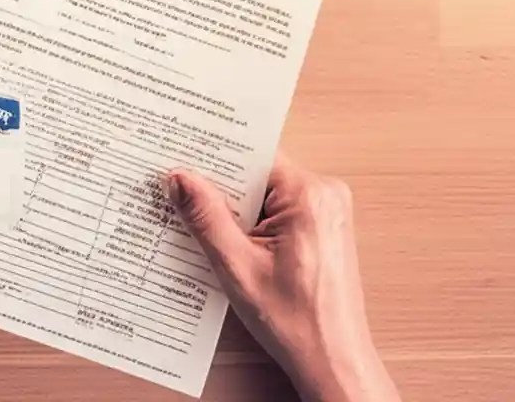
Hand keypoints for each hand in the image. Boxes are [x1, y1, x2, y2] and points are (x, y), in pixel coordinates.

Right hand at [167, 160, 398, 401]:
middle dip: (221, 188)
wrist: (333, 360)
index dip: (213, 159)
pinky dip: (253, 221)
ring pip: (266, 192)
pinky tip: (234, 244)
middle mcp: (325, 194)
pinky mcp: (324, 226)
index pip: (251, 155)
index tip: (180, 163)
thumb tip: (180, 177)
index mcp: (309, 195)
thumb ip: (207, 216)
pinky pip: (279, 209)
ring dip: (236, 209)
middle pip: (258, 172)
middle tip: (183, 201)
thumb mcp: (238, 267)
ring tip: (211, 233)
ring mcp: (328, 210)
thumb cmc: (296, 322)